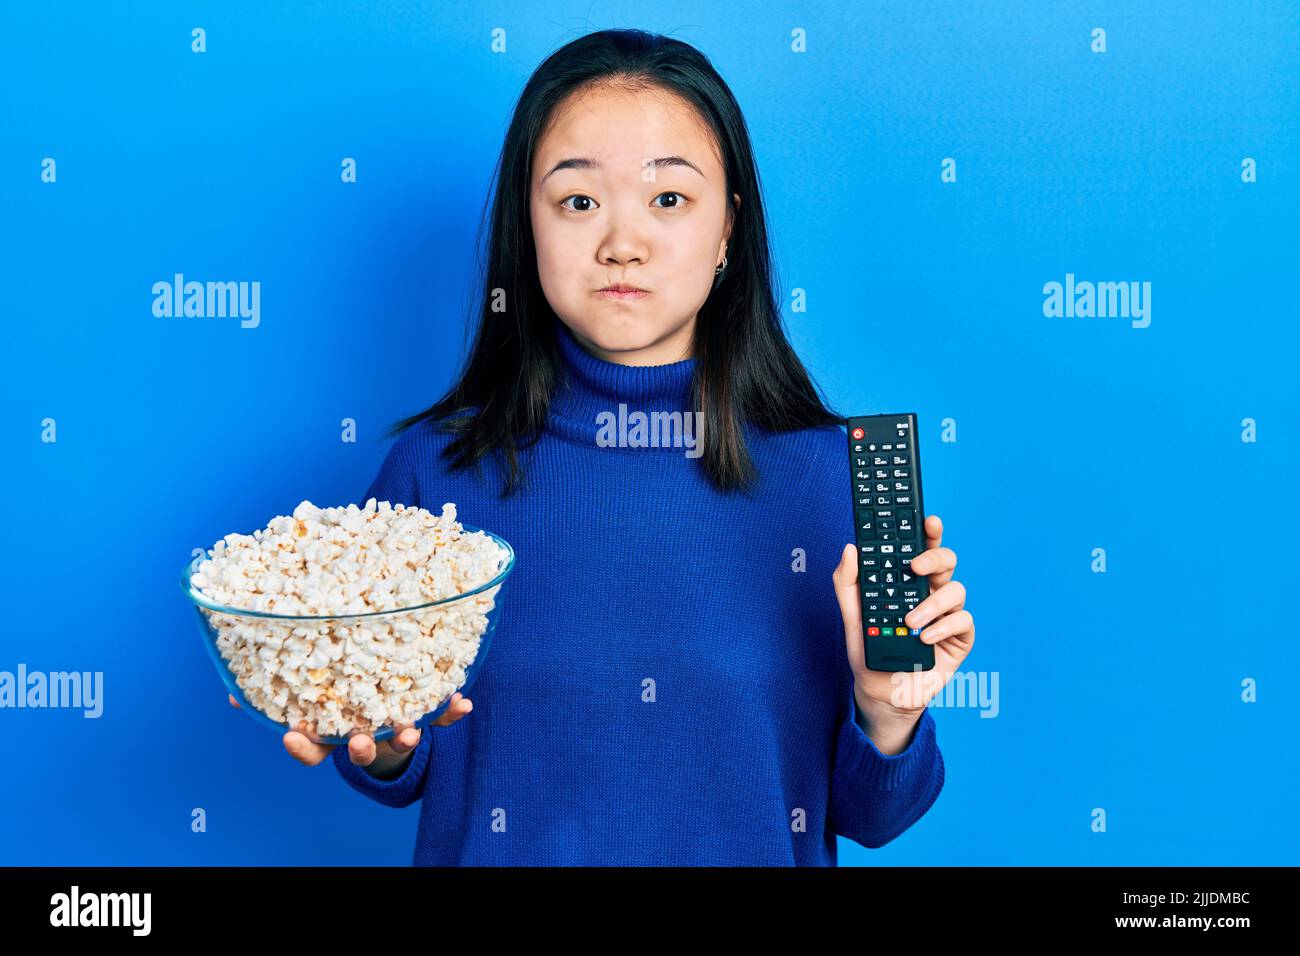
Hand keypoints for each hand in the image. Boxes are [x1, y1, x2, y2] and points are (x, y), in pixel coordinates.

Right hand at [227, 691, 472, 772]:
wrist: (385, 703)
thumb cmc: (344, 693)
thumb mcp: (308, 690)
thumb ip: (276, 689)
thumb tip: (233, 691)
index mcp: (335, 730)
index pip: (313, 747)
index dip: (302, 747)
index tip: (292, 737)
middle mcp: (365, 732)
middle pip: (360, 748)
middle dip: (360, 748)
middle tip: (358, 742)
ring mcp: (395, 726)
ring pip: (400, 737)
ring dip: (405, 735)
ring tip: (410, 730)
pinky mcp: (425, 716)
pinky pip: (441, 716)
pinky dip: (452, 712)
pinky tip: (464, 702)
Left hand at [833, 514, 974, 720]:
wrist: (880, 691)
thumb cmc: (869, 650)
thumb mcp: (851, 615)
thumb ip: (847, 582)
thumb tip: (850, 548)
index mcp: (909, 583)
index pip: (922, 549)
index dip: (929, 532)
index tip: (928, 520)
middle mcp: (931, 593)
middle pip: (946, 562)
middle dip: (935, 557)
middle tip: (915, 566)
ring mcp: (947, 615)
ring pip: (956, 590)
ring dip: (931, 602)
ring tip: (910, 621)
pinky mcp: (959, 639)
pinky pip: (963, 621)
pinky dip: (943, 626)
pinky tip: (924, 638)